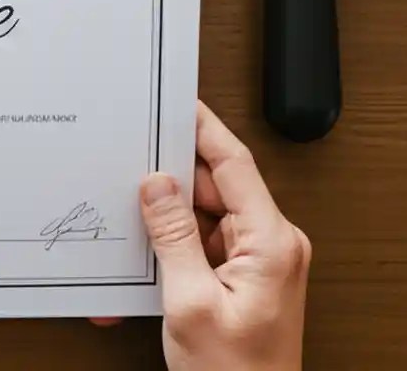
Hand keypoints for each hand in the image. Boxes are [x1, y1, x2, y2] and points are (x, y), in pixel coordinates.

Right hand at [122, 101, 310, 370]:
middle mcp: (273, 245)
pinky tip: (151, 262)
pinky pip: (204, 243)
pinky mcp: (245, 276)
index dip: (203, 129)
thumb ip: (172, 236)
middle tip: (132, 172)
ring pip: (205, 215)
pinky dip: (174, 248)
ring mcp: (260, 260)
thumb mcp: (189, 302)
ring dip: (168, 223)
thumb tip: (157, 185)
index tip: (179, 104)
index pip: (234, 164)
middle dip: (171, 182)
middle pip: (215, 188)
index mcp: (272, 243)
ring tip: (138, 235)